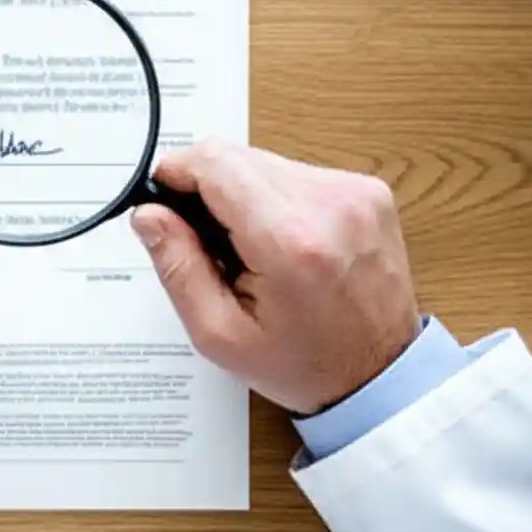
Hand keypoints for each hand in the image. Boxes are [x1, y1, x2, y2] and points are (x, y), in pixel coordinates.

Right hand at [130, 139, 420, 414]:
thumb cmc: (304, 364)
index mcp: (290, 241)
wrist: (383, 376)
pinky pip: (298, 172)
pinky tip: (283, 242)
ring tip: (251, 248)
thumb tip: (149, 214)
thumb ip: (178, 268)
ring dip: (244, 194)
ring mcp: (355, 192)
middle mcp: (329, 204)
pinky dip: (277, 198)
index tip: (165, 201)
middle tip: (210, 243)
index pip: (215, 162)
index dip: (178, 172)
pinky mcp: (368, 191)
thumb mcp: (220, 335)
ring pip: (265, 160)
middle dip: (209, 189)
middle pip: (237, 155)